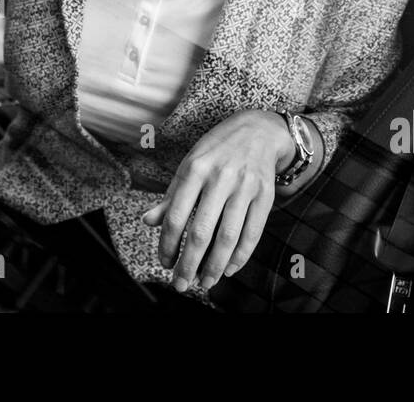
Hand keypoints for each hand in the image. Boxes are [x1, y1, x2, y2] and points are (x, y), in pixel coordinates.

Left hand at [141, 109, 294, 292]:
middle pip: (201, 231)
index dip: (168, 245)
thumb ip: (171, 195)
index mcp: (195, 169)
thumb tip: (148, 221)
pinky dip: (240, 256)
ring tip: (204, 282)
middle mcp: (220, 177)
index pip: (176, 216)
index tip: (165, 262)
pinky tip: (229, 269)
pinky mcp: (266, 195)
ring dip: (214, 265)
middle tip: (181, 284)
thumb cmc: (216, 151)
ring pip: (228, 236)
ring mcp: (245, 187)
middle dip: (189, 264)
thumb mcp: (189, 164)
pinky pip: (252, 233)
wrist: (258, 130)